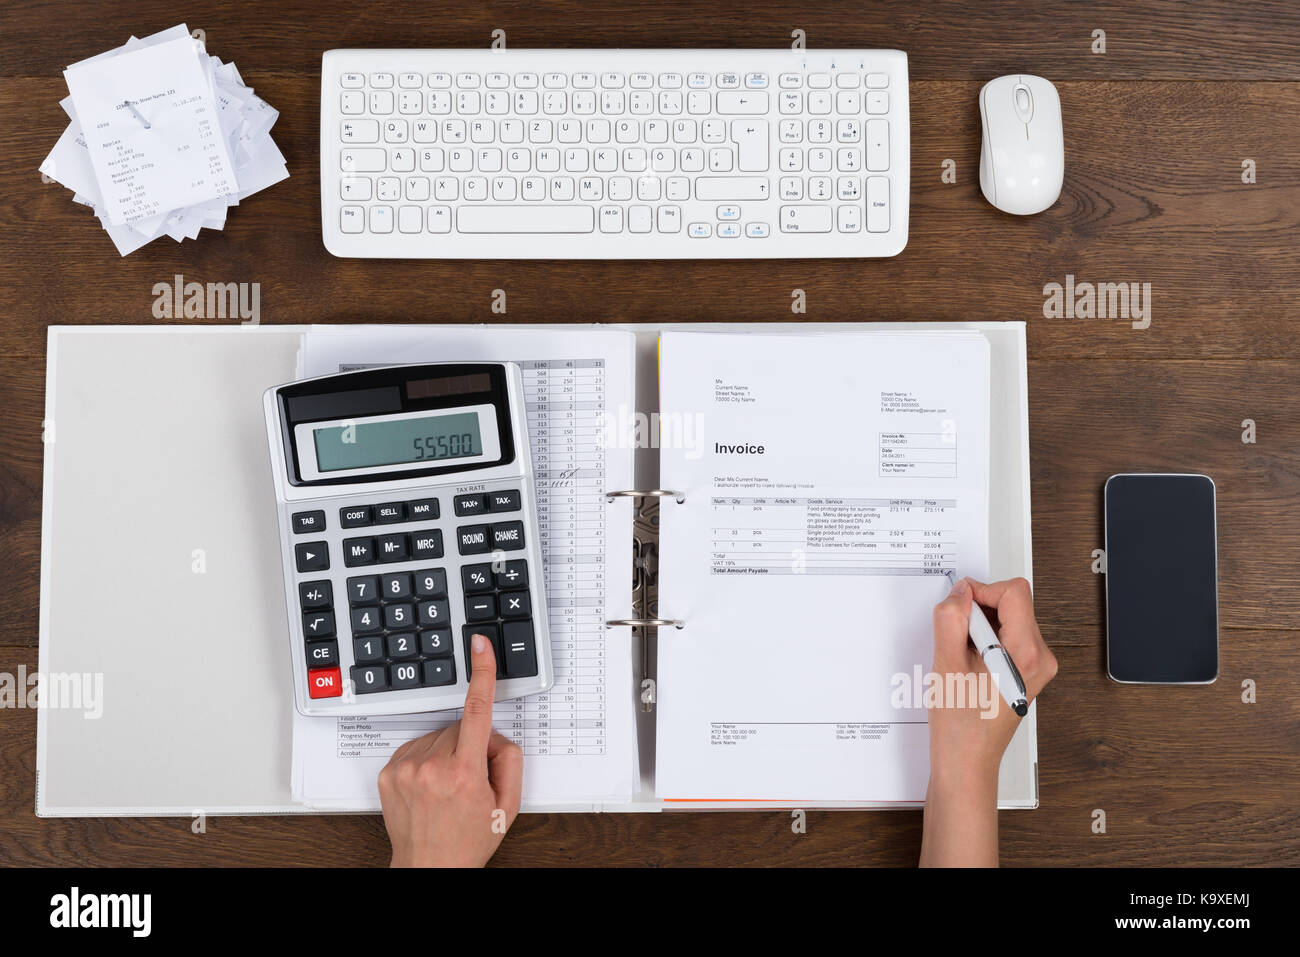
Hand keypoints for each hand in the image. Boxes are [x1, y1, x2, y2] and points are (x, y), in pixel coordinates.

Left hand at [378, 634, 523, 866]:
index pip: (477, 711)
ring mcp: (406, 768)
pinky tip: (430, 784)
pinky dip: (426, 758)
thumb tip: (496, 734)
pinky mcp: (389, 771)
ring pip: (437, 736)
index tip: (479, 646)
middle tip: (471, 778)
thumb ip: (510, 760)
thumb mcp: (508, 805)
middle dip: (470, 744)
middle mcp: (432, 767)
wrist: (430, 868)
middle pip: (459, 728)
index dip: (482, 673)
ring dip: (446, 752)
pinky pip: (416, 747)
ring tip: (448, 786)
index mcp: (465, 773)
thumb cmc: (467, 841)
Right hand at [920, 577, 1056, 866]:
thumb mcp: (946, 665)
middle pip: (1012, 604)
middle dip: (979, 612)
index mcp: (1027, 654)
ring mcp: (1037, 666)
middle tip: (957, 640)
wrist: (967, 764)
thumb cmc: (961, 728)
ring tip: (962, 658)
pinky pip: (1008, 637)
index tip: (959, 608)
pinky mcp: (1028, 672)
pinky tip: (969, 664)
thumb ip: (951, 619)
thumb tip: (959, 593)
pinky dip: (985, 640)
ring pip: (1009, 619)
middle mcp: (1040, 658)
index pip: (1013, 593)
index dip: (981, 591)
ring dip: (980, 628)